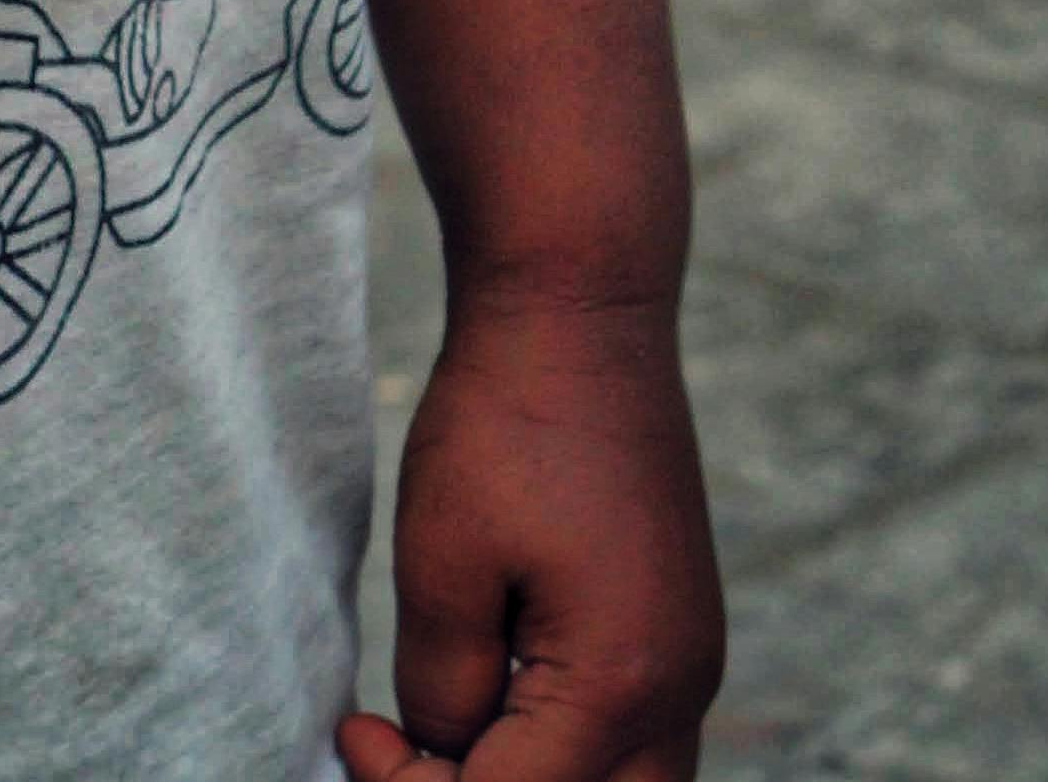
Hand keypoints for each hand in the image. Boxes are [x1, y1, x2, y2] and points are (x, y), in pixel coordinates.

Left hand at [337, 289, 721, 781]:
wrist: (579, 312)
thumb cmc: (503, 422)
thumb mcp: (441, 561)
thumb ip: (442, 691)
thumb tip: (444, 753)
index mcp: (618, 685)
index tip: (355, 734)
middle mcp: (678, 692)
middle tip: (402, 748)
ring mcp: (692, 664)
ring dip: (534, 779)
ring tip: (448, 730)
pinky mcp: (682, 634)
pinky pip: (637, 744)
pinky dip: (569, 752)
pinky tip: (498, 699)